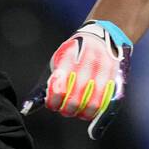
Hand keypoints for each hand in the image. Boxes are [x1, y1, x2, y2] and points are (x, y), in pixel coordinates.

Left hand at [23, 19, 132, 138]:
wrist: (104, 35)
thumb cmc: (76, 51)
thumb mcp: (59, 59)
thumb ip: (51, 81)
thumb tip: (33, 106)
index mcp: (69, 57)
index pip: (59, 88)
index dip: (54, 102)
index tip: (52, 105)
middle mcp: (88, 63)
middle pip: (76, 100)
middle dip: (67, 110)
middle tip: (65, 110)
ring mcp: (104, 71)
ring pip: (93, 104)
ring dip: (83, 114)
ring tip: (78, 113)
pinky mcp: (115, 77)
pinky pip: (107, 101)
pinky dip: (98, 112)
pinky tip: (91, 113)